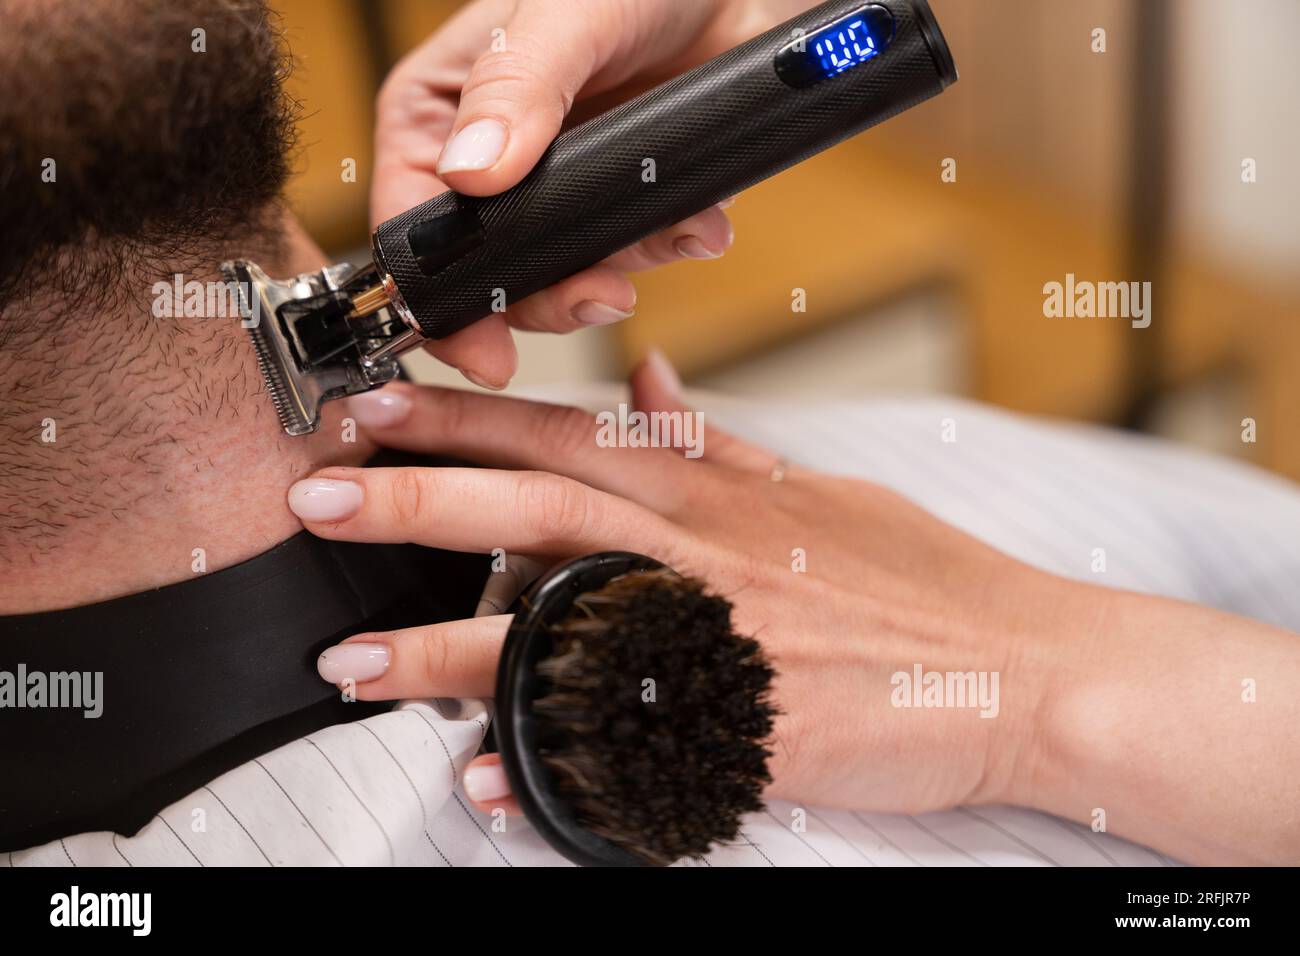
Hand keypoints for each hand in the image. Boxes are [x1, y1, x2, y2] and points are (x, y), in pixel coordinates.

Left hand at [286, 359, 1299, 864]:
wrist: (1020, 667)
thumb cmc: (922, 579)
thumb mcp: (820, 486)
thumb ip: (723, 438)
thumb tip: (654, 377)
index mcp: (719, 486)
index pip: (568, 430)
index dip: (466, 415)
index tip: (379, 404)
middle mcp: (705, 552)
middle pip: (534, 510)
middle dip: (413, 503)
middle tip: (315, 498)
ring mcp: (720, 640)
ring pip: (559, 632)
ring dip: (447, 651)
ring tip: (353, 667)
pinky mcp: (743, 729)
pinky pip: (622, 750)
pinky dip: (549, 767)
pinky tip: (488, 783)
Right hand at [372, 0, 788, 388]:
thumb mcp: (567, 12)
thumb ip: (517, 84)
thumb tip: (472, 171)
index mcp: (440, 112)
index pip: (410, 224)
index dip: (438, 296)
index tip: (482, 346)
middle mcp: (491, 161)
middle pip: (493, 274)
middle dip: (551, 296)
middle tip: (601, 297)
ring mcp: (558, 187)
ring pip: (567, 276)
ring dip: (623, 270)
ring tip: (674, 232)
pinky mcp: (621, 198)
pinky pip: (634, 252)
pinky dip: (670, 246)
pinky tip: (700, 221)